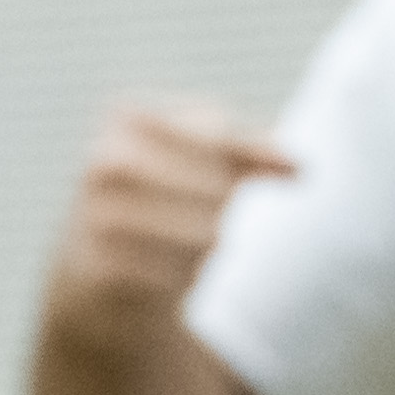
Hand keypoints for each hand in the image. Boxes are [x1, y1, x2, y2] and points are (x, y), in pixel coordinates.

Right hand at [44, 102, 295, 353]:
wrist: (95, 267)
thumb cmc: (164, 196)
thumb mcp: (202, 156)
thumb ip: (253, 151)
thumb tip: (299, 168)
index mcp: (127, 117)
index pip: (220, 135)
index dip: (262, 156)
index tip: (293, 170)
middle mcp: (104, 161)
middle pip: (219, 188)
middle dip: (226, 206)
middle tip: (203, 214)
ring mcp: (96, 215)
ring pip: (207, 235)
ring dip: (209, 246)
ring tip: (179, 242)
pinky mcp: (102, 268)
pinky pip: (184, 276)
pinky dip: (188, 277)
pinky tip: (165, 271)